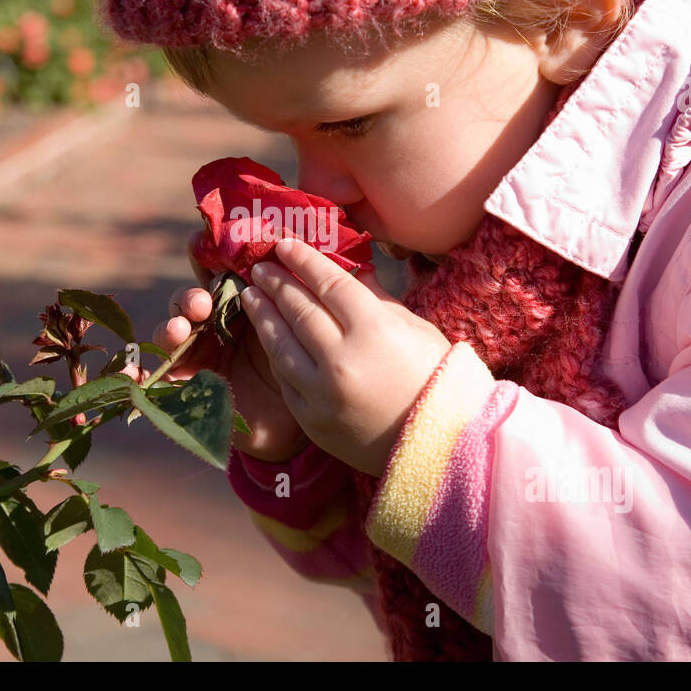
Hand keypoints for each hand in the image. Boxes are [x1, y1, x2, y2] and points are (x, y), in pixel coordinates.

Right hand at [123, 231, 309, 463]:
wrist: (297, 425)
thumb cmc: (302, 369)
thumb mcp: (299, 330)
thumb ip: (292, 295)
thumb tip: (301, 248)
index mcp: (241, 303)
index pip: (217, 274)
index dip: (206, 260)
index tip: (201, 246)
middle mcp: (214, 325)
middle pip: (189, 301)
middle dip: (190, 298)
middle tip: (202, 303)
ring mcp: (196, 355)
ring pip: (171, 332)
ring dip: (170, 327)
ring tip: (179, 331)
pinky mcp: (184, 386)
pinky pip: (154, 378)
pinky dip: (135, 373)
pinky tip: (130, 375)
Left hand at [238, 238, 451, 477]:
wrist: (439, 445)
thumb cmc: (435, 379)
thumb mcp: (415, 329)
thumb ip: (377, 298)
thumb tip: (350, 270)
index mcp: (373, 330)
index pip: (329, 283)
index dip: (304, 260)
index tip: (284, 245)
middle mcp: (341, 359)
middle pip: (299, 310)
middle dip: (277, 284)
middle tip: (260, 266)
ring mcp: (322, 393)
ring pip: (281, 345)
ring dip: (263, 316)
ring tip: (251, 296)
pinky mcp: (312, 420)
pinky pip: (286, 380)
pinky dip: (275, 355)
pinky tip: (269, 338)